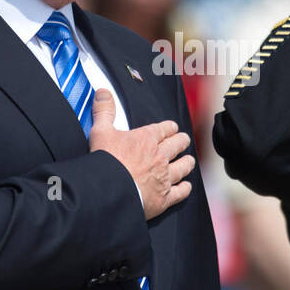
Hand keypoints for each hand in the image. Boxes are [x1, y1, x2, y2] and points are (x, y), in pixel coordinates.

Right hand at [88, 89, 193, 219]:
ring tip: (188, 161)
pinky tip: (186, 187)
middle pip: (178, 145)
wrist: (110, 191)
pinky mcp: (164, 197)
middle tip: (183, 141)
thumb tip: (102, 92)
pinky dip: (185, 188)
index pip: (165, 129)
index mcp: (147, 139)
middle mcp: (160, 156)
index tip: (171, 128)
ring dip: (187, 163)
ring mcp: (164, 177)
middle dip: (181, 141)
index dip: (169, 127)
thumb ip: (104, 111)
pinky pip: (181, 192)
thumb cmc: (105, 161)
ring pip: (183, 167)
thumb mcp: (100, 131)